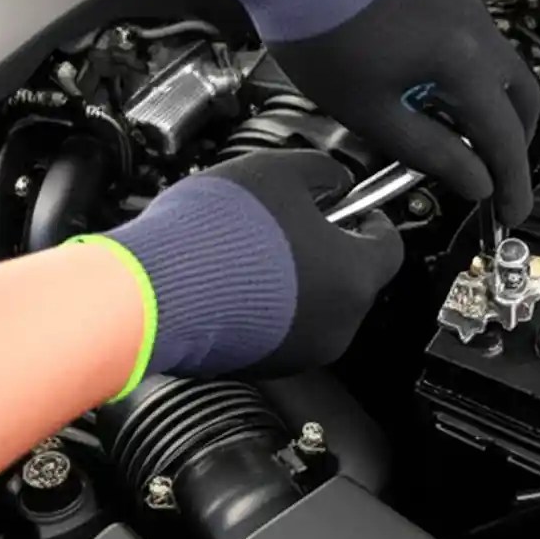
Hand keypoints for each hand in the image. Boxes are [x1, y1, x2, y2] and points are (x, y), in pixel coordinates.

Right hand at [84, 150, 402, 381]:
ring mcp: (299, 352)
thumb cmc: (214, 237)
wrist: (150, 295)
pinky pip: (279, 329)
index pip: (389, 247)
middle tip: (295, 222)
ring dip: (297, 278)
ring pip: (315, 306)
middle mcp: (337, 324)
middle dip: (327, 247)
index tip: (357, 208)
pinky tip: (235, 277)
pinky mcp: (262, 367)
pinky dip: (268, 305)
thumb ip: (322, 172)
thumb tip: (336, 180)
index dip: (373, 219)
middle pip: (351, 279)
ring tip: (256, 247)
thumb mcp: (278, 171)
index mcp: (353, 277)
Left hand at [268, 0, 539, 226]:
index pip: (505, 137)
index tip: (513, 212)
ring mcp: (465, 1)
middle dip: (514, 141)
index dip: (512, 182)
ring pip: (502, 65)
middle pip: (523, 97)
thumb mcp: (371, 113)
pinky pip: (478, 37)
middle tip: (493, 174)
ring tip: (456, 132)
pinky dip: (472, 72)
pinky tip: (433, 85)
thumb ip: (432, 152)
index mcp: (463, 63)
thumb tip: (477, 182)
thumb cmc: (320, 33)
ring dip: (492, 105)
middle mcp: (477, 27)